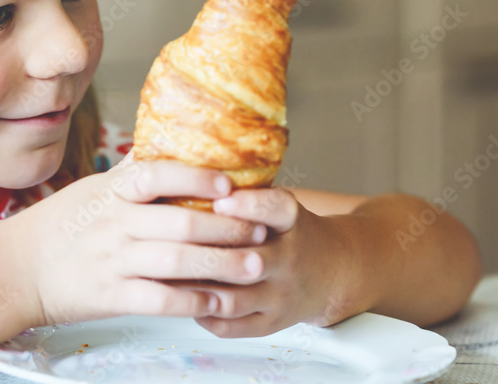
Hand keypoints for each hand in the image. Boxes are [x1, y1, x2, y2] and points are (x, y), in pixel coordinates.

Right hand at [12, 150, 272, 327]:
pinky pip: (158, 299)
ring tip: (255, 265)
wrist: (14, 270)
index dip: (197, 178)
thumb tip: (168, 136)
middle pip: (180, 222)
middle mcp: (114, 223)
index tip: (231, 184)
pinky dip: (191, 301)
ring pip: (176, 261)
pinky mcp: (110, 297)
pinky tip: (217, 301)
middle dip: (227, 227)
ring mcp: (112, 261)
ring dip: (221, 265)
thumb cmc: (60, 225)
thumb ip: (133, 170)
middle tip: (261, 231)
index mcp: (112, 192)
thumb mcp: (93, 188)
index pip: (157, 174)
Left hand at [168, 187, 367, 337]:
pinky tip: (183, 300)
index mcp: (292, 221)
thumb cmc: (290, 230)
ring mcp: (281, 295)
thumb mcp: (279, 204)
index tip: (219, 200)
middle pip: (249, 261)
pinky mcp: (271, 323)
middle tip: (168, 245)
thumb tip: (184, 171)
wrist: (333, 271)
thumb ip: (244, 193)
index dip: (248, 205)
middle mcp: (290, 259)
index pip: (276, 209)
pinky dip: (203, 316)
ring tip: (165, 278)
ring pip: (233, 299)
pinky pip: (232, 327)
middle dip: (208, 255)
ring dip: (197, 290)